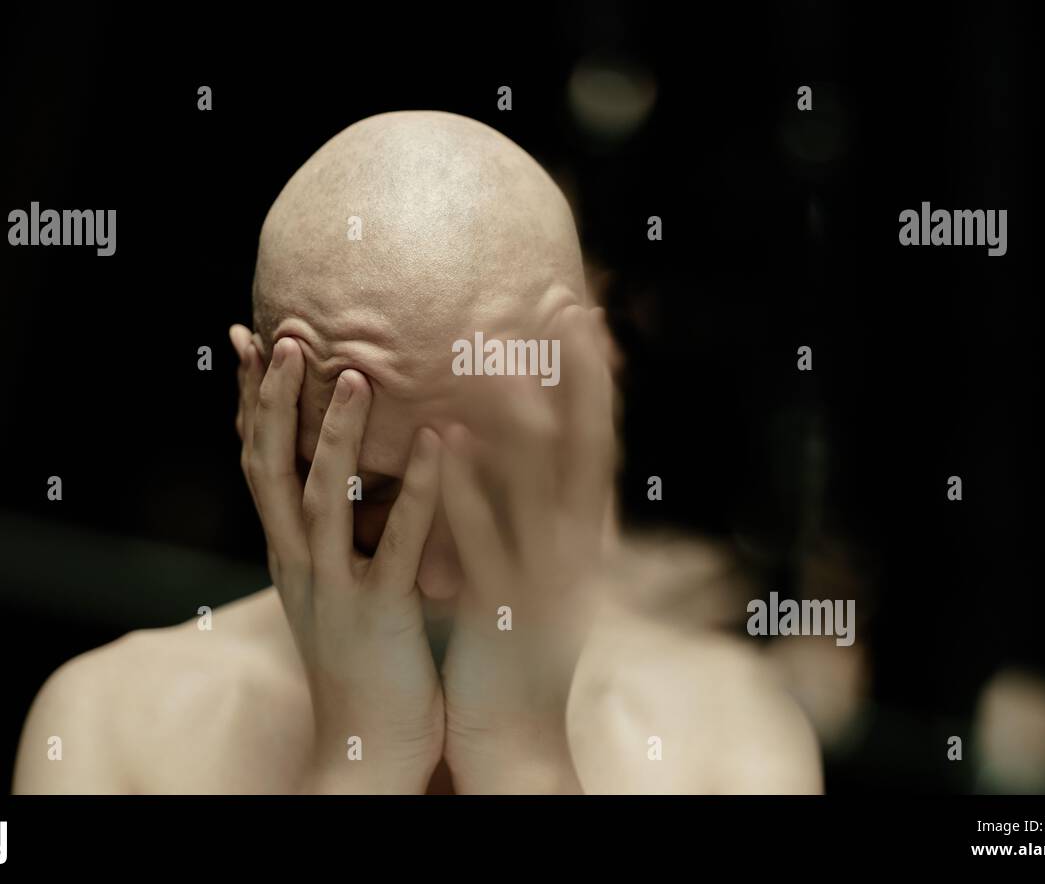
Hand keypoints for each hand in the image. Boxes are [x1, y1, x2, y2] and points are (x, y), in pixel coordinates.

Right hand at [229, 325, 444, 792]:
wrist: (364, 748)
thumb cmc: (360, 659)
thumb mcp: (329, 587)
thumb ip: (327, 533)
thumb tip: (334, 474)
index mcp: (287, 552)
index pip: (258, 462)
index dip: (251, 400)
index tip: (250, 338)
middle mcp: (297, 563)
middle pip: (272, 468)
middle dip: (275, 400)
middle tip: (288, 336)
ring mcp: (333, 588)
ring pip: (322, 499)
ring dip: (334, 434)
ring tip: (354, 373)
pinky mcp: (378, 615)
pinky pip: (396, 544)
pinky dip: (418, 490)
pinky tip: (439, 443)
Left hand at [437, 306, 616, 792]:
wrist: (520, 737)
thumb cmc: (524, 644)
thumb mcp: (546, 573)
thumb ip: (542, 515)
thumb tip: (532, 453)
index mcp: (583, 536)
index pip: (596, 443)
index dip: (594, 380)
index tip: (586, 314)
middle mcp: (575, 548)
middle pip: (582, 448)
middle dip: (577, 378)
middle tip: (564, 306)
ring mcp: (543, 576)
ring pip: (536, 485)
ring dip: (520, 417)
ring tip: (496, 353)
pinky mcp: (502, 607)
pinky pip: (486, 537)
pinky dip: (470, 486)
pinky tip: (448, 442)